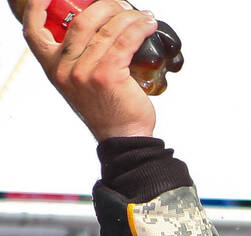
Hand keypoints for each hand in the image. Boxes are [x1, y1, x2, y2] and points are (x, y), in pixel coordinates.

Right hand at [21, 0, 157, 140]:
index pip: (33, 30)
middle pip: (82, 20)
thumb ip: (77, 59)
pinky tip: (148, 25)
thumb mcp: (78, 82)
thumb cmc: (107, 109)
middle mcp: (64, 68)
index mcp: (52, 67)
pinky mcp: (107, 75)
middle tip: (125, 8)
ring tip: (143, 17)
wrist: (122, 137)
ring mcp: (84, 71)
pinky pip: (125, 40)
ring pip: (107, 28)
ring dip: (129, 16)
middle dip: (107, 6)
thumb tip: (98, 30)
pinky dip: (139, 28)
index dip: (37, 6)